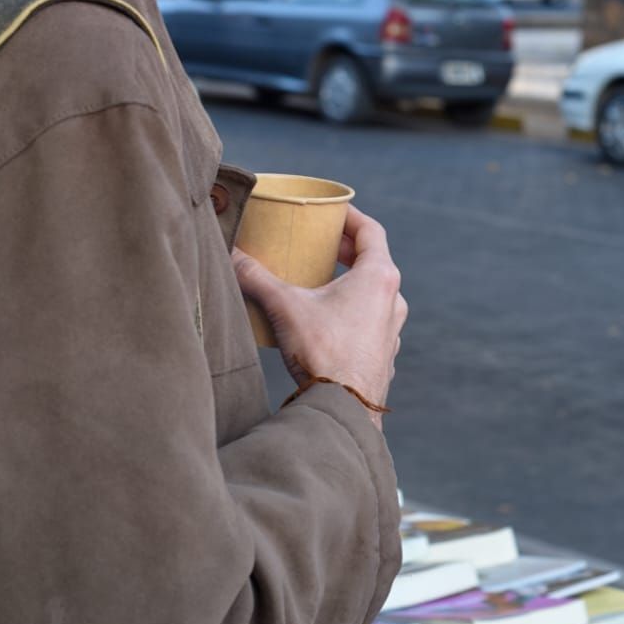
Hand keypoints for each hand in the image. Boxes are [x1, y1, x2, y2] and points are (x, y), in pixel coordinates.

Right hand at [232, 205, 406, 430]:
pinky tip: (326, 322)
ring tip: (319, 283)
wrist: (344, 411)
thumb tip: (231, 254)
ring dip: (349, 283)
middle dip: (345, 250)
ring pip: (373, 294)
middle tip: (320, 244)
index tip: (331, 212)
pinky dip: (351, 312)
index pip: (371, 231)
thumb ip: (256, 277)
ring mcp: (391, 330)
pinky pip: (370, 322)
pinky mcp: (383, 355)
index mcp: (379, 277)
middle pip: (372, 261)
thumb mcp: (285, 307)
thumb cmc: (323, 354)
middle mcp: (392, 300)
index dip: (350, 216)